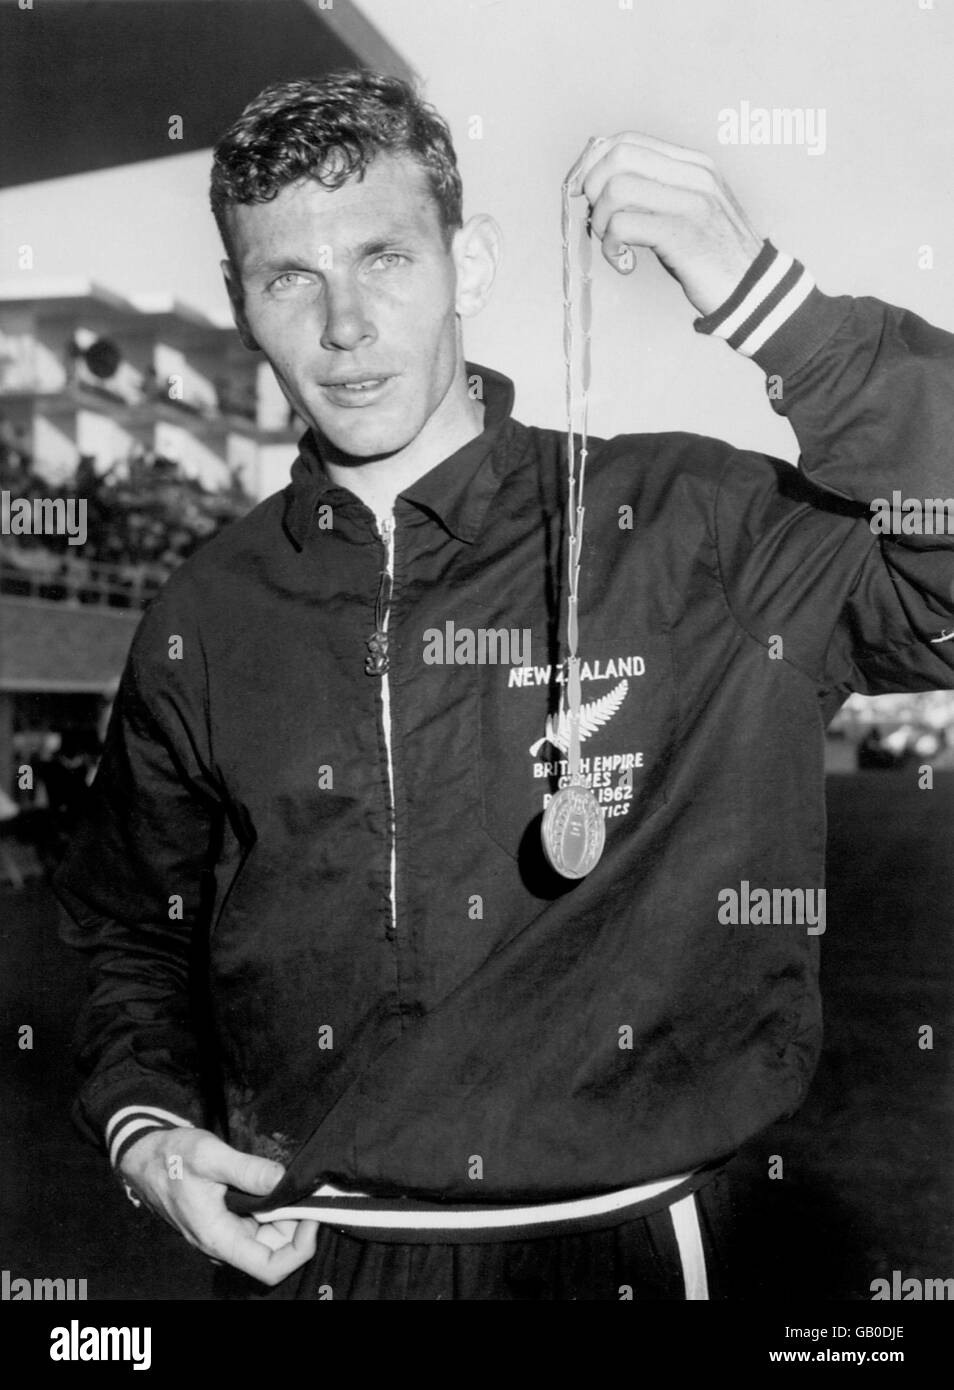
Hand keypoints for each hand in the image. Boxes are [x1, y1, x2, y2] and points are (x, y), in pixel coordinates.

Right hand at [118, 1127, 318, 1286]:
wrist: (144, 1156)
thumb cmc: (171, 1158)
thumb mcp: (210, 1156)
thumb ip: (248, 1170)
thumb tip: (285, 1180)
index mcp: (218, 1238)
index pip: (270, 1267)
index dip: (299, 1247)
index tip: (311, 1214)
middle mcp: (223, 1243)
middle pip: (274, 1251)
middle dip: (296, 1225)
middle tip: (307, 1191)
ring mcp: (224, 1233)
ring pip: (267, 1237)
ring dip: (285, 1215)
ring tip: (294, 1184)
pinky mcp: (225, 1220)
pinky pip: (256, 1224)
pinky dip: (273, 1209)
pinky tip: (276, 1185)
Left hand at [567, 132, 763, 315]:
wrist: (752, 289)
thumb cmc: (711, 255)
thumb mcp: (689, 209)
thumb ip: (657, 190)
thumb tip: (602, 183)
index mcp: (694, 164)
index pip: (629, 141)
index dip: (595, 164)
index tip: (587, 192)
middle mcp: (693, 175)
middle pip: (618, 157)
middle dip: (593, 189)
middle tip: (599, 220)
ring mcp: (689, 201)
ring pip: (616, 189)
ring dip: (601, 221)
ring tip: (613, 243)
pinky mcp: (680, 233)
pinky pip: (622, 226)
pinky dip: (612, 247)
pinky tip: (625, 262)